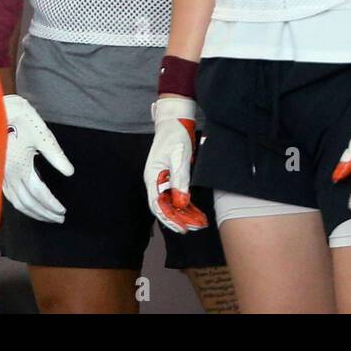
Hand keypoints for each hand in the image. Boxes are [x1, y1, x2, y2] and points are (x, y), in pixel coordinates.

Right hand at [2, 94, 73, 223]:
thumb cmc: (22, 120)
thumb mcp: (43, 135)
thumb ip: (56, 156)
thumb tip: (70, 172)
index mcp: (21, 168)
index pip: (39, 194)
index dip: (51, 204)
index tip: (63, 211)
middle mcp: (9, 176)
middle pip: (28, 203)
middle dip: (44, 212)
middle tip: (59, 218)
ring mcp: (1, 176)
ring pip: (17, 202)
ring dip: (32, 212)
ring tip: (46, 216)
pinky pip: (9, 196)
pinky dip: (20, 205)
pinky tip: (27, 205)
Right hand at [144, 96, 208, 233]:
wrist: (175, 122)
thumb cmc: (175, 136)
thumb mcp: (179, 156)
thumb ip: (180, 178)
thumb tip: (181, 202)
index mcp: (152, 177)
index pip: (158, 205)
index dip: (170, 219)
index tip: (182, 228)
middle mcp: (156, 182)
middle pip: (165, 207)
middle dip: (179, 219)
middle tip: (195, 228)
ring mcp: (163, 180)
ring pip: (172, 203)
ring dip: (184, 214)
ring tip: (198, 223)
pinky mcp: (172, 178)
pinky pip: (178, 195)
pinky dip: (186, 205)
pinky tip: (195, 212)